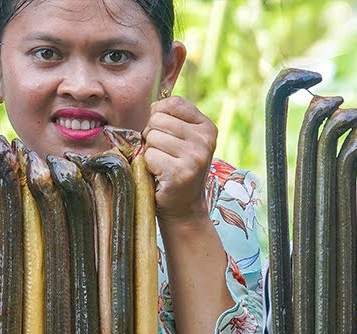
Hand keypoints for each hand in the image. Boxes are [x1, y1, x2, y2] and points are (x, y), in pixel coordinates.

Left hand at [143, 95, 216, 223]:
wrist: (184, 207)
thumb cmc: (178, 170)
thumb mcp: (183, 140)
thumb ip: (172, 119)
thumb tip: (154, 105)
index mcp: (207, 128)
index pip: (174, 103)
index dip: (159, 115)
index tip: (164, 133)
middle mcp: (205, 140)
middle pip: (158, 119)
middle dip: (152, 136)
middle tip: (163, 154)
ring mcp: (194, 157)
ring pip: (152, 137)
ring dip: (150, 152)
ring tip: (163, 165)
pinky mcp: (180, 172)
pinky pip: (150, 156)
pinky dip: (149, 166)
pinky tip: (161, 175)